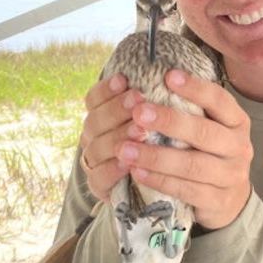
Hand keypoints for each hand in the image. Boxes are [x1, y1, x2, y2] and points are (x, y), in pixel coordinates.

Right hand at [77, 73, 145, 201]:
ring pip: (95, 147)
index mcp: (101, 118)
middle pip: (94, 121)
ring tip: (140, 130)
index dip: (106, 89)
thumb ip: (151, 104)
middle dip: (116, 109)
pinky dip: (112, 169)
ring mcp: (94, 163)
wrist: (152, 188)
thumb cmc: (157, 144)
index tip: (124, 79)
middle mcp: (93, 138)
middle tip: (138, 100)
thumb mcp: (155, 121)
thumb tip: (168, 74)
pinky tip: (128, 163)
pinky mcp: (99, 187)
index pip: (93, 99)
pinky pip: (98, 178)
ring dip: (117, 136)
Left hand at [116, 69, 252, 229]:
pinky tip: (137, 172)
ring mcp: (231, 175)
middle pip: (204, 132)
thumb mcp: (209, 127)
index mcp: (237, 121)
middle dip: (169, 121)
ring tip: (125, 149)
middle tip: (138, 112)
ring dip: (155, 156)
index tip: (168, 76)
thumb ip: (190, 110)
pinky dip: (159, 180)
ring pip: (192, 165)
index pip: (219, 100)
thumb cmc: (210, 152)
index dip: (195, 88)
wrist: (230, 199)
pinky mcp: (218, 200)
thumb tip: (151, 81)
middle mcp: (239, 146)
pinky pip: (186, 190)